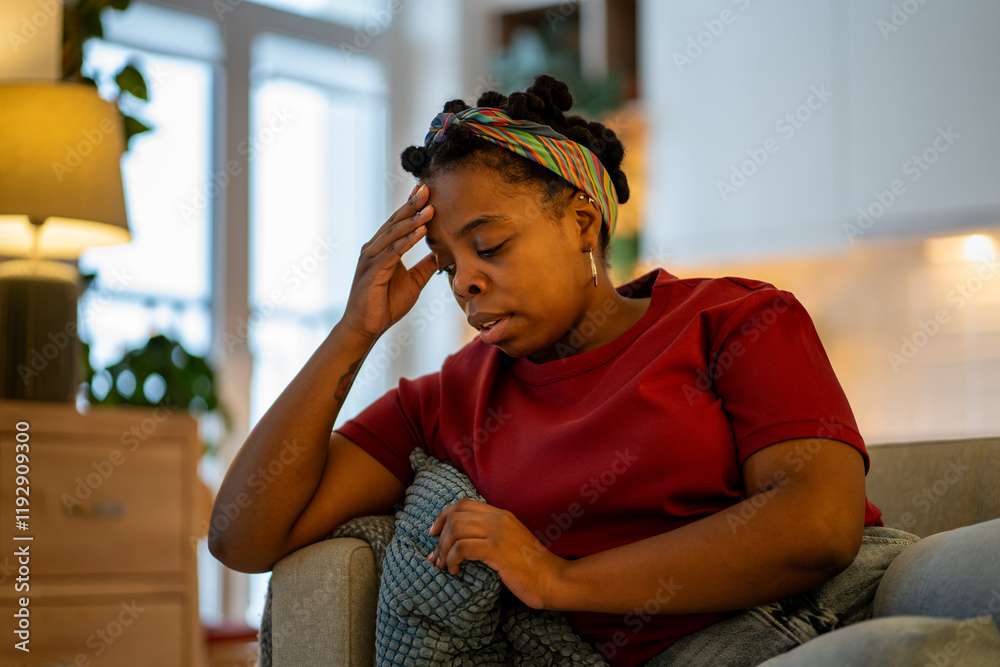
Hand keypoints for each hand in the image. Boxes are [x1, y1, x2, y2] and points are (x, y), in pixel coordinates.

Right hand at [341, 184, 436, 338]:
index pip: (398, 222)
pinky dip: (407, 241)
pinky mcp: (372, 272)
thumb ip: (425, 267)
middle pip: (395, 222)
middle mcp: (374, 249)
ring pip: (393, 234)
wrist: (366, 328)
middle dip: (412, 205)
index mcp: (382, 249)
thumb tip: (442, 255)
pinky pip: (392, 253)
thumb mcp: (413, 282)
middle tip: (427, 189)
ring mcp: (371, 259)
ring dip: (412, 221)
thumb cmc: (386, 305)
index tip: (425, 190)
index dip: (411, 206)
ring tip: (430, 208)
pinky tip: (421, 232)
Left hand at [427, 498, 568, 609]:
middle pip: (455, 516)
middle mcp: (499, 518)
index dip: (443, 516)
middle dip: (439, 537)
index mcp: (501, 514)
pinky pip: (462, 548)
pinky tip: (454, 571)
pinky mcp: (497, 549)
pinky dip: (452, 559)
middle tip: (436, 557)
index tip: (433, 533)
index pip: (463, 504)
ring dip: (443, 550)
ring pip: (455, 530)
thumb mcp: (509, 543)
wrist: (552, 579)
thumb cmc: (530, 567)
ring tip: (444, 566)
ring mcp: (498, 532)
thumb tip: (458, 542)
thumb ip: (490, 536)